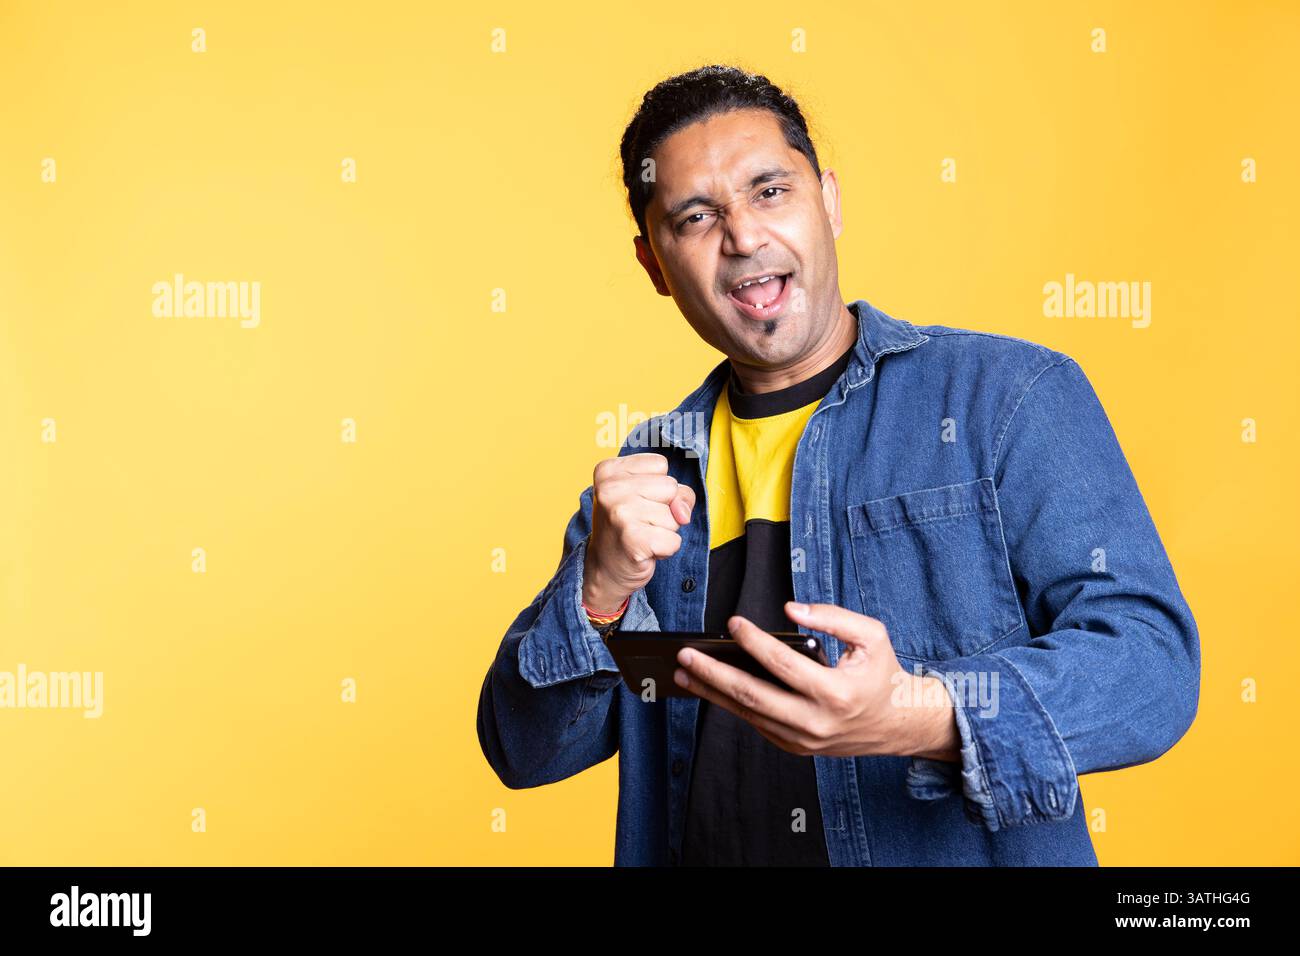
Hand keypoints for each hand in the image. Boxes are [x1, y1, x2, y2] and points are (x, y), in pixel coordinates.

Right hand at [582, 453, 694, 611]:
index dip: (658, 487)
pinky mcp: (633, 539)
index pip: (660, 464)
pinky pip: (674, 540)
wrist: (604, 570)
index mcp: (609, 471)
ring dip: (665, 530)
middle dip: (665, 508)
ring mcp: (620, 514)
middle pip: (670, 486)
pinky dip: (666, 550)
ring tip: (642, 535)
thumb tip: (683, 513)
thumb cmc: (627, 528)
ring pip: (675, 516)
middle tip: (641, 522)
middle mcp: (610, 489)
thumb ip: (674, 492)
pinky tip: (645, 551)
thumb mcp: (647, 496)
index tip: (637, 502)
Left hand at [672, 601, 960, 760]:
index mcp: (836, 692)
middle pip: (753, 696)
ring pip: (748, 714)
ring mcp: (803, 739)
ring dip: (712, 693)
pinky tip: (710, 688)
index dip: (755, 642)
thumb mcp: (872, 636)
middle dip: (714, 674)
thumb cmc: (883, 674)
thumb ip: (833, 617)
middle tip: (686, 656)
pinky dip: (732, 705)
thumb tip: (791, 609)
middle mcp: (816, 721)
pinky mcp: (795, 747)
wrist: (897, 724)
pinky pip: (757, 723)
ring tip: (685, 673)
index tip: (733, 623)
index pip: (783, 665)